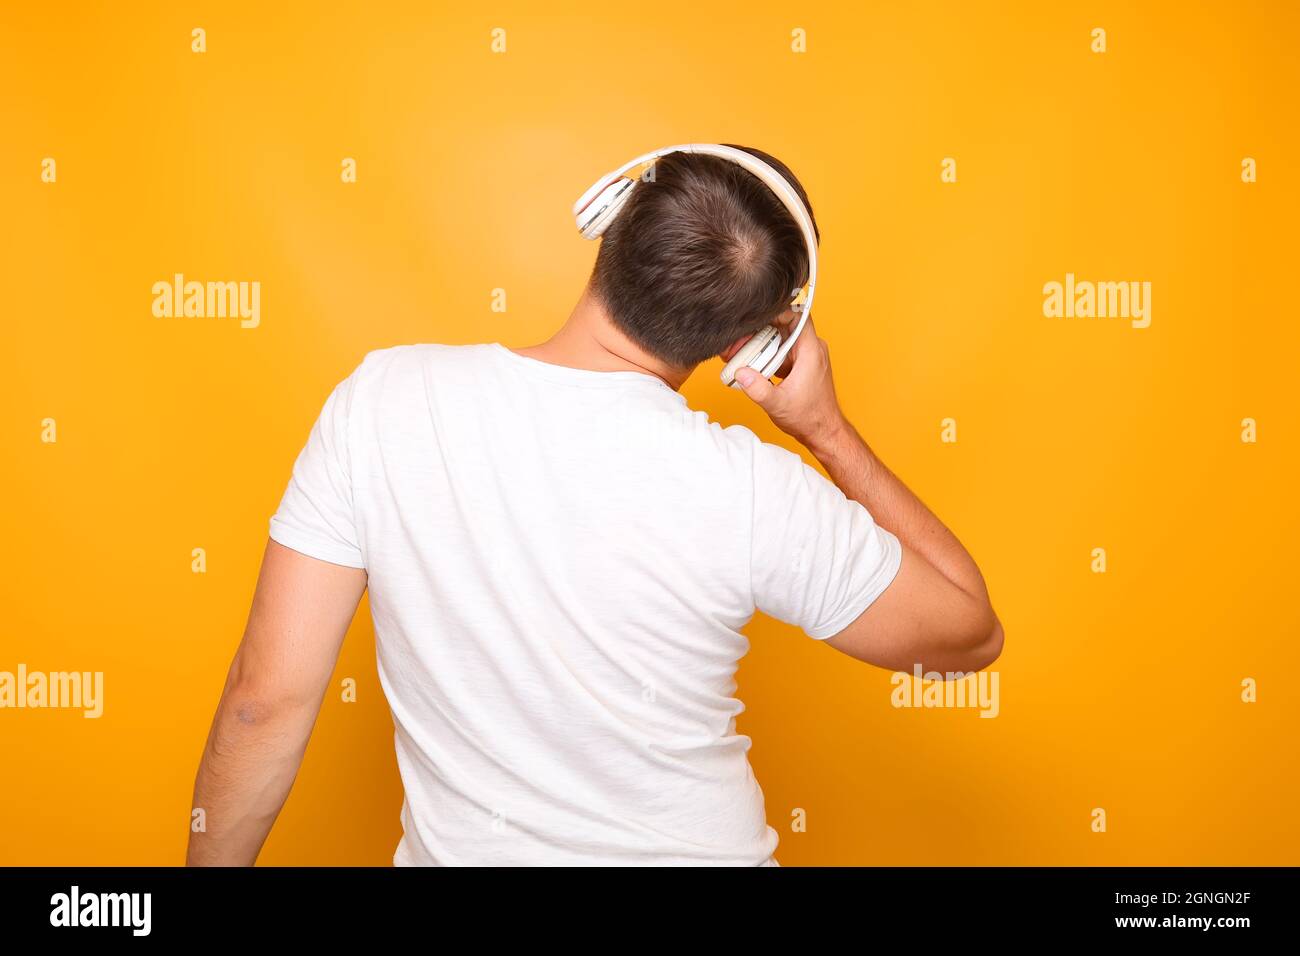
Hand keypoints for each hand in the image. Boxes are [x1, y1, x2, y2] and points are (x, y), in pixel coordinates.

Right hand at [727, 313, 847, 452]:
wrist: (823, 431)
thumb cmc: (809, 418)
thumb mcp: (777, 404)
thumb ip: (757, 388)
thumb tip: (740, 373)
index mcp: (811, 351)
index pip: (798, 316)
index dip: (777, 312)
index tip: (757, 320)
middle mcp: (812, 350)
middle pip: (785, 327)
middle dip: (762, 331)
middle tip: (742, 341)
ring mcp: (808, 357)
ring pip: (783, 339)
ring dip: (763, 344)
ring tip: (744, 353)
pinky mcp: (802, 366)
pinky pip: (784, 352)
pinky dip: (769, 355)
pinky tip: (755, 365)